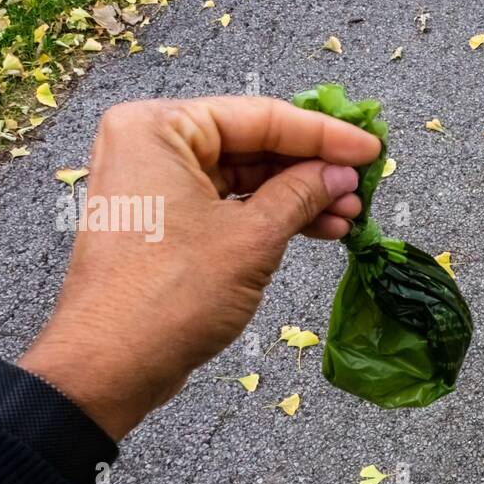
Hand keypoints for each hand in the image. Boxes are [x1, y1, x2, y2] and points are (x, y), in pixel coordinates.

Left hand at [19, 96, 380, 439]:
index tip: (370, 147)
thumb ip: (301, 194)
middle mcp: (151, 145)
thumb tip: (342, 174)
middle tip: (363, 186)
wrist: (112, 366)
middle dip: (312, 169)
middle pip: (252, 144)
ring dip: (299, 197)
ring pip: (244, 178)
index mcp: (158, 127)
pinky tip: (318, 229)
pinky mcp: (165, 223)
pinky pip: (229, 206)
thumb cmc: (170, 294)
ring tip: (349, 215)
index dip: (324, 134)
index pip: (260, 117)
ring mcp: (156, 186)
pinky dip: (271, 218)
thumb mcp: (251, 238)